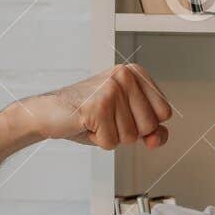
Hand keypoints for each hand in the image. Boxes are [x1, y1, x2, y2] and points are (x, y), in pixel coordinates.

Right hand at [13, 64, 173, 149]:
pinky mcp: (99, 106)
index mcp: (136, 73)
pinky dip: (98, 140)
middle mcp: (126, 75)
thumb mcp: (125, 120)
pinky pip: (112, 142)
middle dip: (128, 131)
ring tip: (95, 120)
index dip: (145, 123)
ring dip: (111, 136)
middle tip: (106, 118)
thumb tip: (157, 138)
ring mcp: (113, 89)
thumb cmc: (87, 115)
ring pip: (131, 136)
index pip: (165, 112)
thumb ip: (151, 129)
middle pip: (150, 126)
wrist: (49, 113)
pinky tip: (86, 124)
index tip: (123, 114)